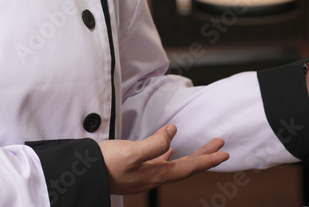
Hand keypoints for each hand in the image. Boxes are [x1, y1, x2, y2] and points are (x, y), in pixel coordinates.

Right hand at [98, 125, 228, 194]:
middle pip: (186, 167)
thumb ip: (155, 143)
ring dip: (190, 156)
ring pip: (175, 165)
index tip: (224, 153)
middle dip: (204, 156)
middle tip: (219, 145)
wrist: (84, 175)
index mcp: (156, 174)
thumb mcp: (131, 152)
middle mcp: (153, 177)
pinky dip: (169, 155)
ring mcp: (145, 175)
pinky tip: (169, 151)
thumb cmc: (105, 165)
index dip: (208, 160)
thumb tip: (173, 132)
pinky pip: (160, 163)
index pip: (189, 167)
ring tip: (202, 148)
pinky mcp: (135, 170)